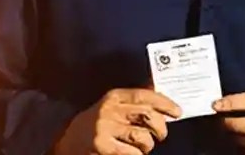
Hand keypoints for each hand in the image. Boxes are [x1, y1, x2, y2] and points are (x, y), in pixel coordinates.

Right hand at [53, 88, 182, 154]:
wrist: (67, 142)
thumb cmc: (96, 124)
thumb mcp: (112, 107)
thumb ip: (134, 102)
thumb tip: (162, 98)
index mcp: (114, 97)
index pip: (145, 95)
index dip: (165, 103)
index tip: (177, 112)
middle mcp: (109, 110)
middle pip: (148, 116)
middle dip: (161, 127)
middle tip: (161, 134)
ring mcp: (105, 129)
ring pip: (143, 137)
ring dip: (148, 145)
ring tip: (143, 147)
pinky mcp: (102, 147)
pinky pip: (132, 153)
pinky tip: (131, 154)